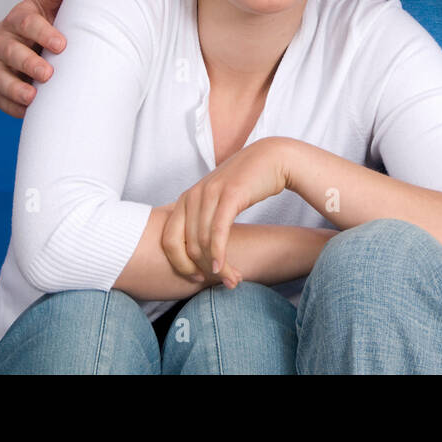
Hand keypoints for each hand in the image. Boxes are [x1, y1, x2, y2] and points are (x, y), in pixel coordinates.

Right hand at [0, 0, 72, 117]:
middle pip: (11, 51)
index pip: (27, 23)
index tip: (62, 45)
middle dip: (28, 63)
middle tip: (48, 74)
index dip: (43, 33)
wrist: (19, 41)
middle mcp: (1, 40)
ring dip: (15, 88)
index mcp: (18, 19)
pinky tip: (27, 111)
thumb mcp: (48, 5)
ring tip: (32, 97)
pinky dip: (10, 105)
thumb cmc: (41, 22)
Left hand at [161, 138, 292, 288]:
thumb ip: (204, 218)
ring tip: (232, 280)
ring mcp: (209, 194)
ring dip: (215, 266)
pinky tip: (222, 268)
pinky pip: (217, 231)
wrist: (273, 158)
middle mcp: (192, 196)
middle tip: (218, 282)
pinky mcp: (229, 195)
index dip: (178, 263)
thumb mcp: (218, 200)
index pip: (168, 239)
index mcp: (185, 199)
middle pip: (183, 245)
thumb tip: (197, 250)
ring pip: (201, 242)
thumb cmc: (247, 184)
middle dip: (198, 269)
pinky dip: (218, 253)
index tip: (196, 277)